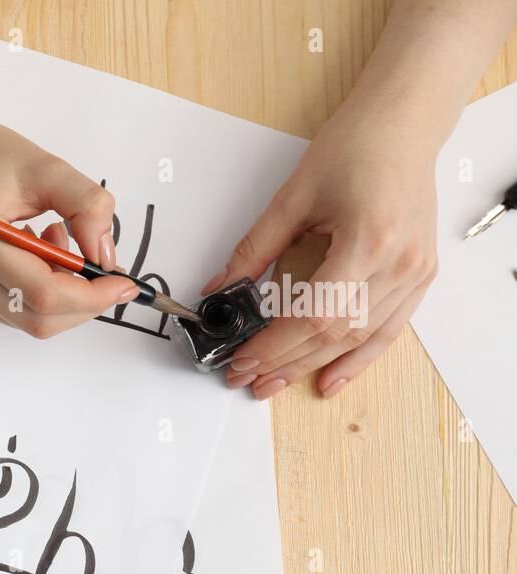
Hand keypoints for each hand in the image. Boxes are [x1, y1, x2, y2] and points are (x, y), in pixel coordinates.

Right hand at [0, 116, 139, 337]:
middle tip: (105, 273)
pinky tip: (31, 253)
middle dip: (83, 303)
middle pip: (38, 319)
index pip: (45, 294)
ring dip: (58, 292)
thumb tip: (106, 257)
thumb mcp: (48, 168)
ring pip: (26, 320)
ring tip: (53, 240)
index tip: (123, 283)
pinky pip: (9, 313)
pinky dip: (35, 293)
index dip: (92, 296)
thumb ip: (88, 206)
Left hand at [205, 114, 438, 398]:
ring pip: (358, 339)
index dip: (274, 344)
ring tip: (273, 383)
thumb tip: (218, 288)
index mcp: (367, 241)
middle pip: (334, 333)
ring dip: (312, 365)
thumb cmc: (355, 148)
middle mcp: (398, 263)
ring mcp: (414, 273)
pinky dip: (357, 359)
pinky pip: (387, 331)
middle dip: (284, 361)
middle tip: (246, 376)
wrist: (403, 125)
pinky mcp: (420, 276)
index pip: (313, 314)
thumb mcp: (292, 198)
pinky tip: (329, 380)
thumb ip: (253, 250)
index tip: (242, 358)